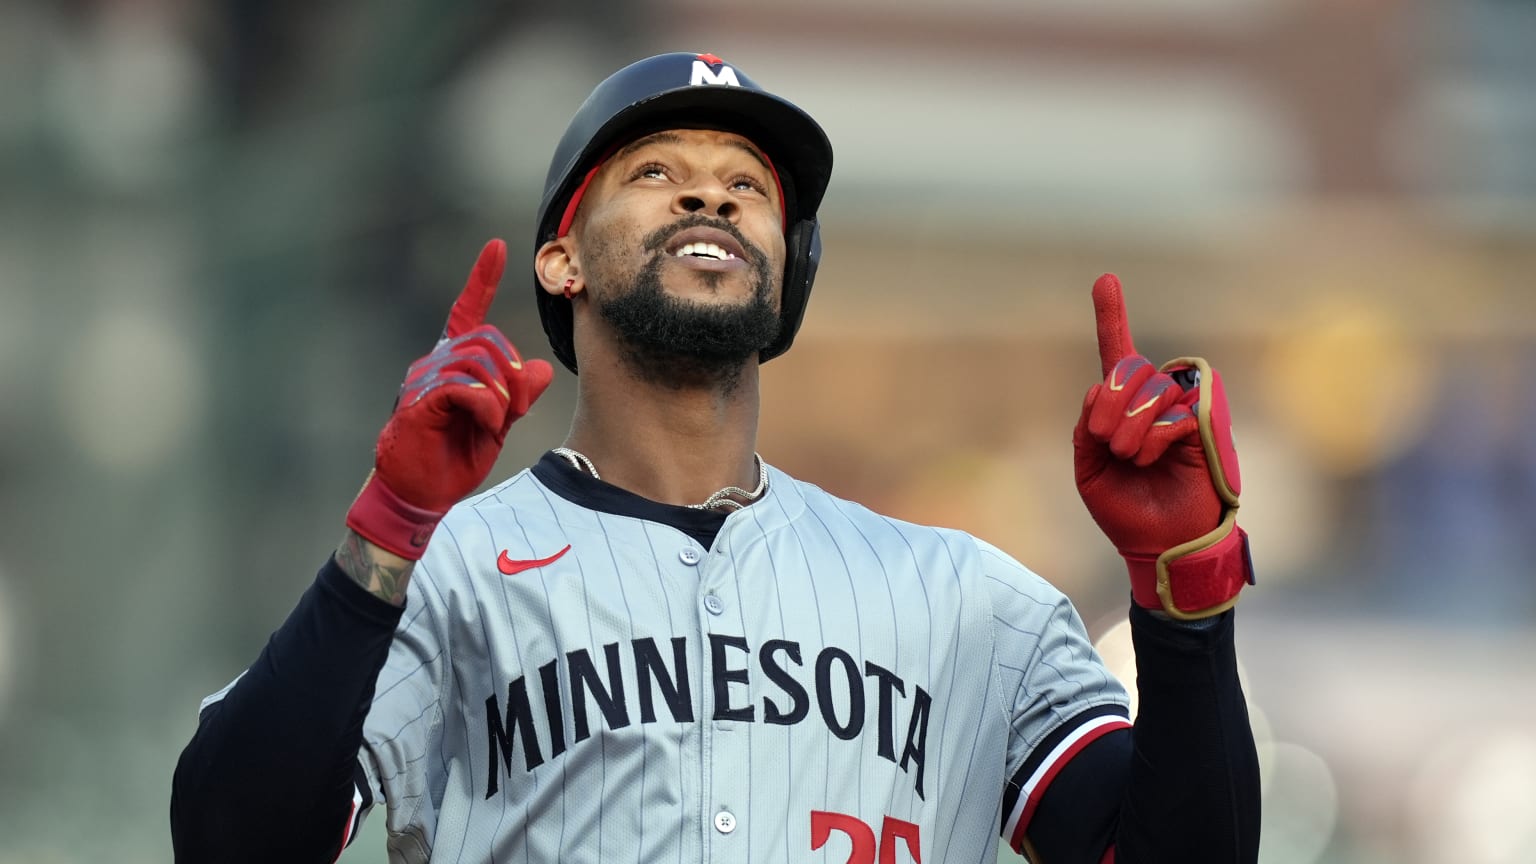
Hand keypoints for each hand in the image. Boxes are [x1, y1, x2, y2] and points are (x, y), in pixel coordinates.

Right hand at [346, 240, 554, 558]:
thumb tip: (540, 369)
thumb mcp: (498, 424)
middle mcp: (435, 363)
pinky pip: (463, 386)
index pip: (468, 311)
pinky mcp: (418, 402)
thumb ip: (518, 396)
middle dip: (512, 374)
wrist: (422, 493)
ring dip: (501, 396)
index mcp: (454, 364)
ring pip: (478, 362)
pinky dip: (486, 406)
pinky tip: (487, 425)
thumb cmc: (454, 456)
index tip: (498, 247)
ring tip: (496, 424)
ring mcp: (423, 380)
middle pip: (486, 339)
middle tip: (515, 411)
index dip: (482, 278)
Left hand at [1072, 274, 1251, 619]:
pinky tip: (1154, 459)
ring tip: (1133, 458)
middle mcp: (1155, 402)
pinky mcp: (1204, 426)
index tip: (1105, 279)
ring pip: (1151, 388)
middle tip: (1108, 443)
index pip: (1119, 355)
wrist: (1158, 545)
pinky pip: (1174, 412)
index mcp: (1122, 409)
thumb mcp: (1088, 471)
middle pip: (1129, 367)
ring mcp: (1182, 411)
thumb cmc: (1125, 511)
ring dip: (1131, 427)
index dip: (1112, 316)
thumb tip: (1098, 388)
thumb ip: (1085, 429)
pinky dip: (1155, 438)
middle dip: (1110, 404)